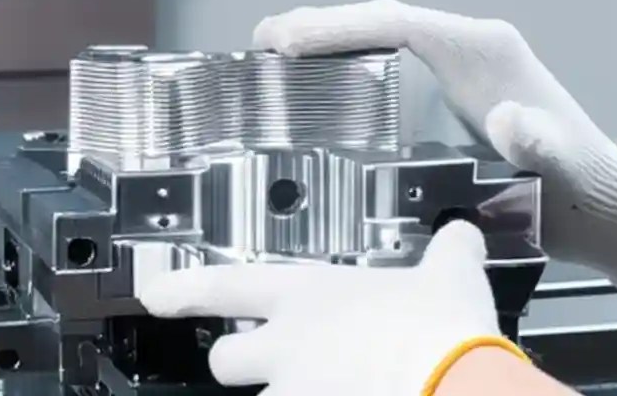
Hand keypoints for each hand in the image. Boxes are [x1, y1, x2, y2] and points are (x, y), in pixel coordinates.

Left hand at [140, 221, 526, 395]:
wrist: (456, 386)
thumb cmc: (444, 329)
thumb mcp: (448, 275)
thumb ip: (448, 252)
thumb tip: (462, 236)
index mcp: (309, 295)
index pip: (226, 283)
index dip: (184, 288)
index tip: (155, 293)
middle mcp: (288, 347)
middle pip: (225, 360)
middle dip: (239, 361)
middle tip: (270, 361)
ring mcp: (296, 394)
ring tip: (331, 388)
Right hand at [254, 0, 616, 311]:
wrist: (600, 206)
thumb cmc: (578, 187)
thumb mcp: (557, 166)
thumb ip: (536, 142)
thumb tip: (512, 121)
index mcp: (483, 51)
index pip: (397, 22)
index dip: (338, 25)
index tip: (288, 39)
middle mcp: (470, 46)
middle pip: (383, 19)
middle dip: (323, 23)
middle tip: (265, 38)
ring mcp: (462, 64)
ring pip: (384, 33)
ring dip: (332, 35)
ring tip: (276, 46)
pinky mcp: (455, 88)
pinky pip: (393, 57)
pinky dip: (352, 55)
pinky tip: (321, 74)